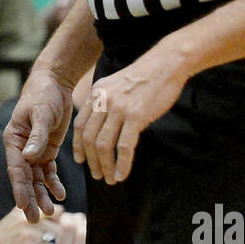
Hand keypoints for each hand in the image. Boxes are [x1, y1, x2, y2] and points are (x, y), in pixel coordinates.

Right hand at [3, 66, 74, 221]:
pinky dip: (53, 183)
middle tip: (34, 220)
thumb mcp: (41, 114)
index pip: (16, 169)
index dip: (19, 189)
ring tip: (51, 212)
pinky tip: (60, 194)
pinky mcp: (47, 150)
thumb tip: (29, 157)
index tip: (22, 206)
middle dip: (29, 199)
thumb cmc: (43, 95)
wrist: (55, 84)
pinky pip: (49, 172)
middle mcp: (22, 149)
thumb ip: (37, 136)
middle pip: (25, 179)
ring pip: (36, 179)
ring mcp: (34, 151)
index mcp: (14, 140)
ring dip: (42, 195)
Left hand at [73, 42, 187, 183]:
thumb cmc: (144, 77)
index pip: (80, 125)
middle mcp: (103, 101)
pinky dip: (122, 164)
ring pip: (104, 145)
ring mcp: (119, 108)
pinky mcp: (136, 116)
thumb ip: (105, 102)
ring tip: (109, 179)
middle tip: (96, 175)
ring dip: (105, 166)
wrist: (166, 64)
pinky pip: (124, 146)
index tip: (81, 160)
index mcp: (96, 94)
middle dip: (91, 161)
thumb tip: (101, 126)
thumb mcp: (115, 84)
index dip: (78, 146)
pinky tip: (121, 174)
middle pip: (89, 138)